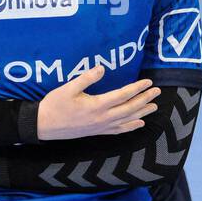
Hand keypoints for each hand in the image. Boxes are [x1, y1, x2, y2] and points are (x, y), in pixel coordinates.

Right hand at [36, 64, 158, 140]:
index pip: (123, 95)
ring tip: (154, 107)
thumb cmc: (55, 105)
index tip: (148, 82)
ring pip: (127, 120)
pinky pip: (119, 130)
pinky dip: (131, 127)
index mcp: (97, 106)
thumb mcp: (68, 88)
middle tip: (157, 92)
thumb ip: (87, 78)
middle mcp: (103, 118)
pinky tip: (140, 123)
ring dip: (142, 113)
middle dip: (145, 100)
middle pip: (130, 108)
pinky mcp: (97, 132)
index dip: (137, 88)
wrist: (44, 126)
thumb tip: (102, 68)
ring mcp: (101, 127)